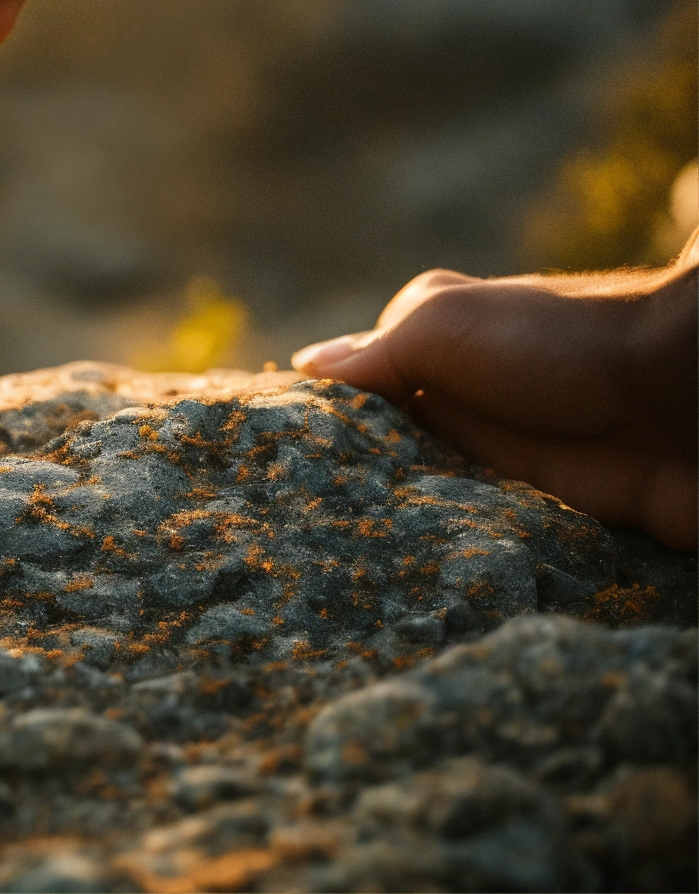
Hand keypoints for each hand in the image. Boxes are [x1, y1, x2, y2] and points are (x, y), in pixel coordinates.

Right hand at [292, 256, 698, 548]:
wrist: (681, 401)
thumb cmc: (556, 344)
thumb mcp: (445, 323)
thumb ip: (376, 354)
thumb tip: (302, 368)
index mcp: (431, 345)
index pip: (355, 391)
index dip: (313, 426)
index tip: (260, 470)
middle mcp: (460, 405)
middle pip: (383, 454)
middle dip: (344, 489)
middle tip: (282, 542)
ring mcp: (500, 465)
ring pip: (425, 505)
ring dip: (395, 532)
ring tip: (326, 582)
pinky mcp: (539, 518)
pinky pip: (478, 546)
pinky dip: (450, 564)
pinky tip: (402, 594)